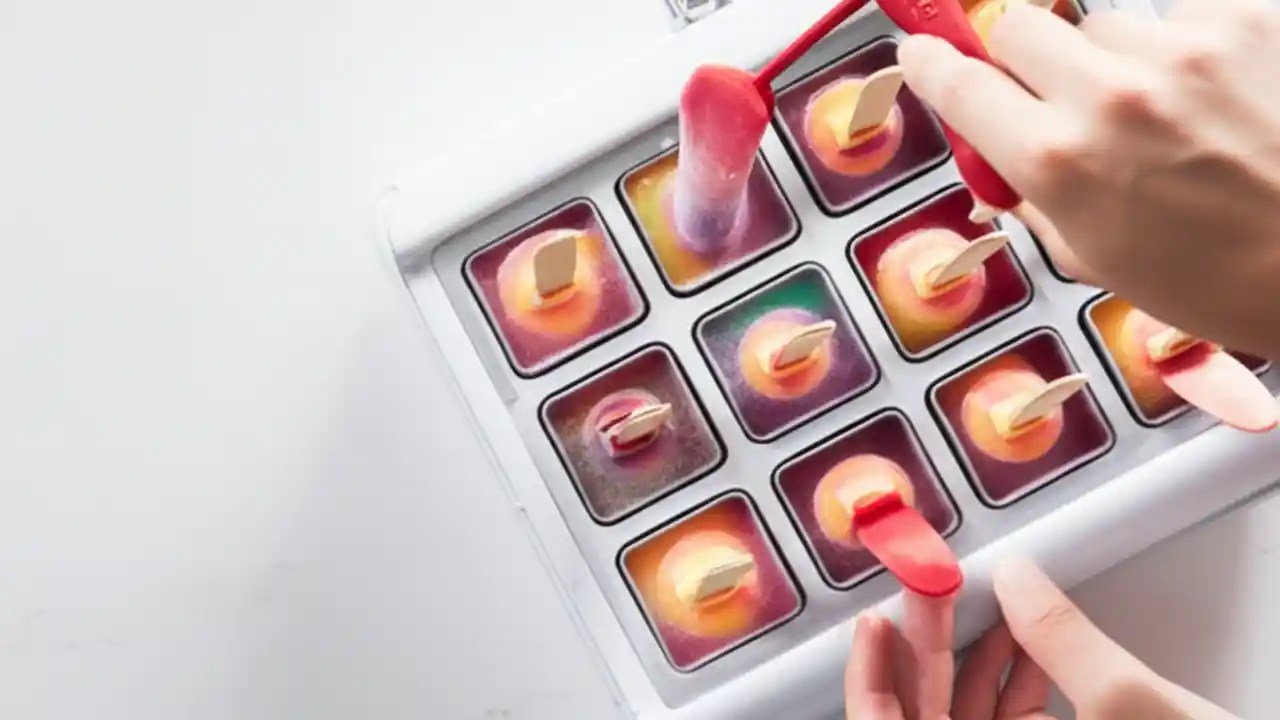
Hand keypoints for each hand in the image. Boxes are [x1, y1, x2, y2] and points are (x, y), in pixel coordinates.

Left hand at [845, 557, 1236, 718]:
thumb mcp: (1128, 705)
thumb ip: (1062, 638)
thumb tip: (1020, 579)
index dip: (872, 677)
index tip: (874, 621)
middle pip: (930, 715)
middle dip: (932, 646)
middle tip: (930, 590)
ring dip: (979, 662)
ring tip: (986, 606)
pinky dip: (1016, 688)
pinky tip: (1029, 646)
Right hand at [897, 0, 1279, 359]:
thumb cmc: (1222, 280)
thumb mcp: (1096, 259)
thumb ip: (1035, 196)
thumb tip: (1002, 158)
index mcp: (1059, 163)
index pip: (958, 83)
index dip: (932, 66)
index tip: (923, 54)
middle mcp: (1110, 95)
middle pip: (1017, 26)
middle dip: (1023, 58)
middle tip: (1055, 93)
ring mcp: (1182, 49)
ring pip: (1104, 23)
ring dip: (1114, 60)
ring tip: (1163, 112)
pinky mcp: (1245, 18)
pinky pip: (1181, 15)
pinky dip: (1184, 50)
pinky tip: (1214, 95)